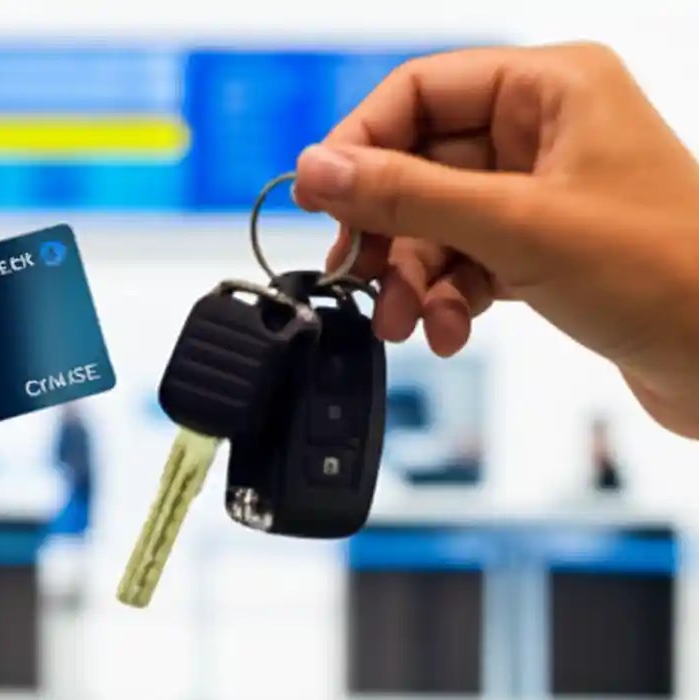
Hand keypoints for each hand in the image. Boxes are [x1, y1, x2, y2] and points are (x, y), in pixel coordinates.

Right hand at [292, 42, 698, 437]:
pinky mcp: (545, 249)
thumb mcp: (518, 227)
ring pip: (437, 221)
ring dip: (413, 276)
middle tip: (358, 273)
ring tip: (407, 321)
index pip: (420, 90)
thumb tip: (319, 168)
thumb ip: (407, 195)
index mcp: (552, 89)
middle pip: (420, 163)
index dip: (362, 142)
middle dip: (388, 230)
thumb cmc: (673, 275)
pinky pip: (466, 260)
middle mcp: (545, 131)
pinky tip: (450, 329)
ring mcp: (544, 193)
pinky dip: (447, 297)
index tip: (322, 197)